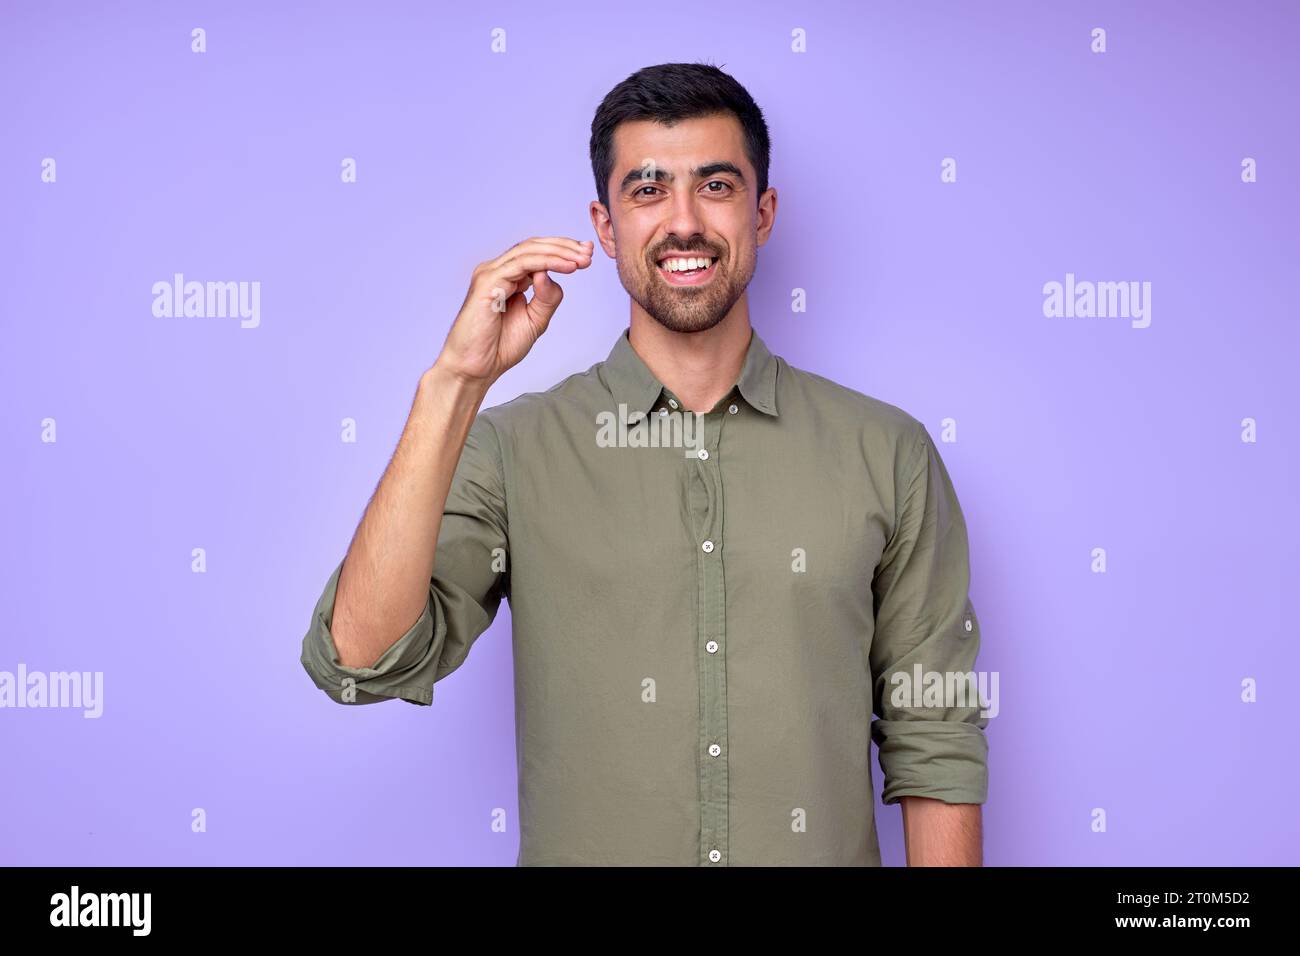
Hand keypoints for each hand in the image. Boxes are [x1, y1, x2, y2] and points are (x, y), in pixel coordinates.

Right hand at [436, 236, 593, 385]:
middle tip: (589, 252)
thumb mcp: (535, 320)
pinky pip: (522, 264)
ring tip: (582, 259)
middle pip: (533, 246)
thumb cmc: (499, 347)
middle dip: (564, 246)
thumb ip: (547, 298)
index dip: (562, 250)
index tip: (587, 255)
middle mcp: (497, 271)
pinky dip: (548, 262)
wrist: (475, 369)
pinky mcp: (488, 282)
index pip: (535, 254)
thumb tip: (551, 274)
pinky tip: (568, 267)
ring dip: (559, 252)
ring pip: (528, 251)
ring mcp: (490, 274)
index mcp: (507, 278)